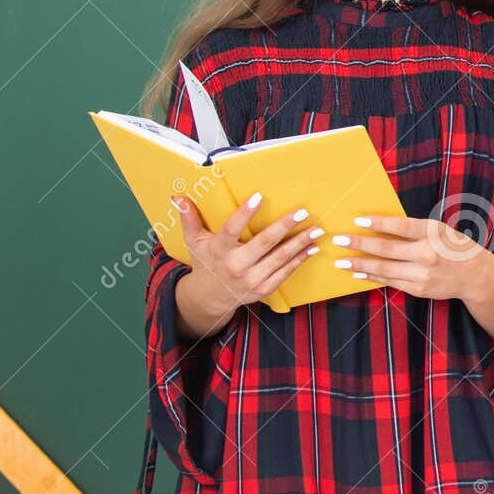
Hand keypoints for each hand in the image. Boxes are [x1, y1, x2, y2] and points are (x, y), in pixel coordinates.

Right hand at [173, 192, 322, 332]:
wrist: (211, 297)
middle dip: (284, 227)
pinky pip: (284, 273)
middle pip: (263, 243)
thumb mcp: (194, 241)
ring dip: (300, 243)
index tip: (259, 196)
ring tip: (316, 229)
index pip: (232, 229)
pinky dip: (299, 260)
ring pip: (279, 258)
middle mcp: (236, 265)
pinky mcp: (263, 289)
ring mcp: (251, 279)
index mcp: (219, 250)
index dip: (245, 213)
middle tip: (302, 212)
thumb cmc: (205, 262)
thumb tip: (177, 197)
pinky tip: (311, 248)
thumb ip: (189, 218)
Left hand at [334, 216, 493, 340]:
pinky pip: (391, 281)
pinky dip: (373, 276)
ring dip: (360, 264)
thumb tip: (380, 225)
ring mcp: (423, 273)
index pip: (401, 226)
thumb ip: (415, 229)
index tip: (357, 219)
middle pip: (387, 248)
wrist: (476, 275)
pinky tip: (359, 273)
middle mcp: (427, 253)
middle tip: (339, 240)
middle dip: (360, 244)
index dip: (378, 222)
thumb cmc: (454, 246)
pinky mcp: (419, 288)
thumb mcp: (439, 229)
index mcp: (433, 232)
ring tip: (342, 260)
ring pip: (385, 268)